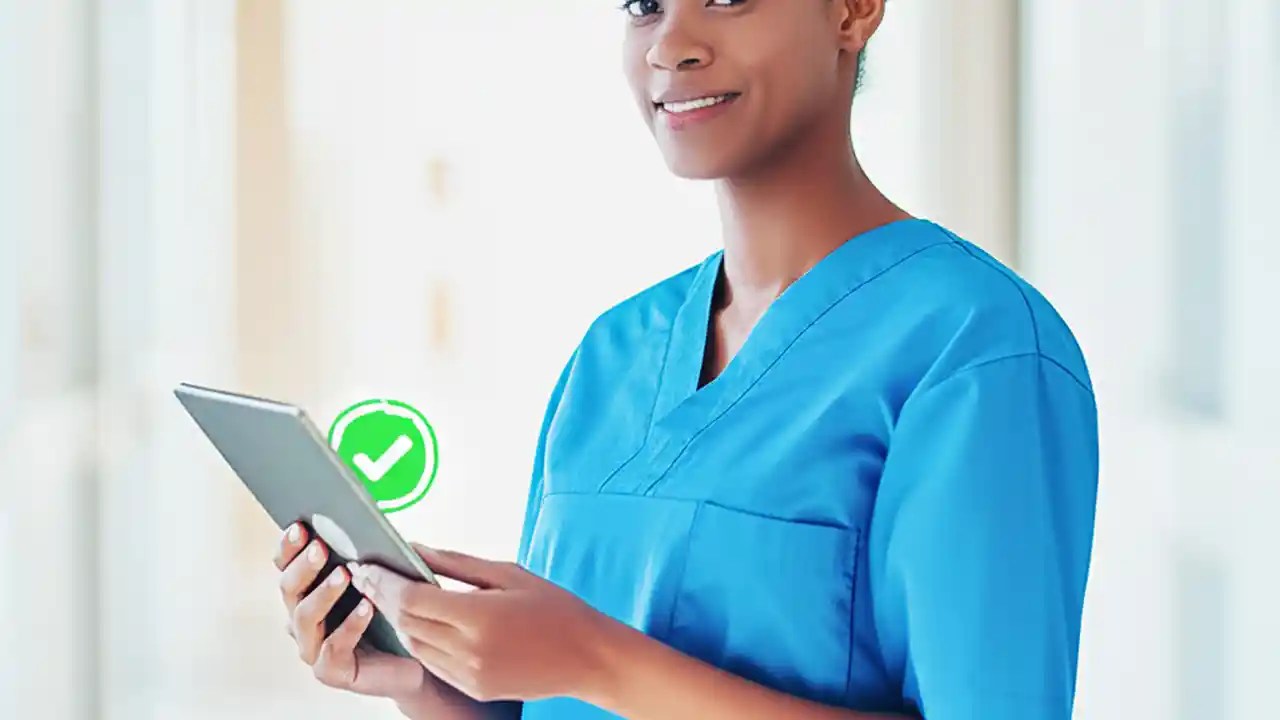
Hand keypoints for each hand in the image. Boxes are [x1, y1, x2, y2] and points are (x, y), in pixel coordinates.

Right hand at [274, 524, 490, 718]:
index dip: (289, 546)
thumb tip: (359, 523)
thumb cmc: (394, 611)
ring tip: (345, 575)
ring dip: (323, 593)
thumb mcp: (379, 577)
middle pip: (288, 588)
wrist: (417, 659)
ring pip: (303, 617)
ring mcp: (312, 647)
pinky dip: (349, 626)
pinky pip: (332, 649)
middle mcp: (302, 618)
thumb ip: (364, 556)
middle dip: (304, 566)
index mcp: (307, 590)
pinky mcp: (330, 672)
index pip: (286, 565)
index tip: (301, 525)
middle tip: (321, 548)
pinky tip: (367, 608)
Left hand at [350, 545, 615, 703]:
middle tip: (367, 575)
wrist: (587, 656)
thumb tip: (415, 547)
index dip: (384, 582)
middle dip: (383, 598)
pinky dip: (420, 640)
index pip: (412, 599)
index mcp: (479, 616)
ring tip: (387, 595)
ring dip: (399, 620)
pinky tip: (418, 621)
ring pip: (415, 645)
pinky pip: (433, 662)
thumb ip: (456, 563)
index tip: (366, 565)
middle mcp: (469, 651)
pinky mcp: (474, 688)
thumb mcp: (508, 574)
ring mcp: (470, 674)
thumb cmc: (553, 608)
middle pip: (408, 622)